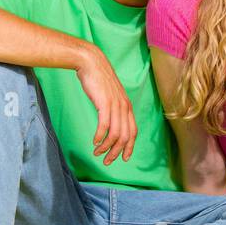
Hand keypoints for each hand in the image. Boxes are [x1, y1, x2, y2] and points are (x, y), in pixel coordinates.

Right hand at [75, 48, 136, 164]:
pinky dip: (100, 137)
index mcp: (127, 106)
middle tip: (107, 161)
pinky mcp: (105, 103)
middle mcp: (125, 107)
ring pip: (116, 134)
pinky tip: (95, 142)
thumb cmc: (98, 79)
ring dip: (107, 147)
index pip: (133, 132)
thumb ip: (113, 108)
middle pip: (125, 137)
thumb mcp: (110, 95)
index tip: (124, 158)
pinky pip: (105, 126)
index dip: (129, 147)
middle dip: (117, 152)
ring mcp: (116, 105)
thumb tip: (110, 122)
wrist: (92, 63)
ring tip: (98, 153)